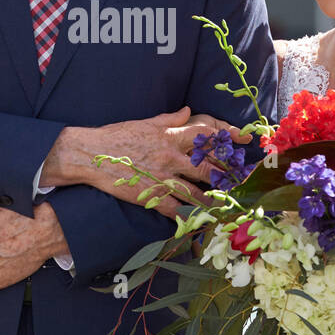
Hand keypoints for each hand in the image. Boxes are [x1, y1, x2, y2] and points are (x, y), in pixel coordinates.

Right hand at [52, 107, 247, 218]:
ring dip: (214, 201)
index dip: (228, 137)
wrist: (91, 154)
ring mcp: (161, 178)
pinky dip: (187, 217)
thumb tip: (188, 111)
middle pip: (208, 167)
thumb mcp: (145, 122)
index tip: (244, 140)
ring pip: (196, 192)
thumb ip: (169, 118)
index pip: (206, 135)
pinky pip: (174, 210)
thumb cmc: (117, 135)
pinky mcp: (150, 195)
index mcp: (170, 136)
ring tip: (228, 206)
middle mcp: (170, 156)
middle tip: (242, 181)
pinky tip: (198, 223)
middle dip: (227, 175)